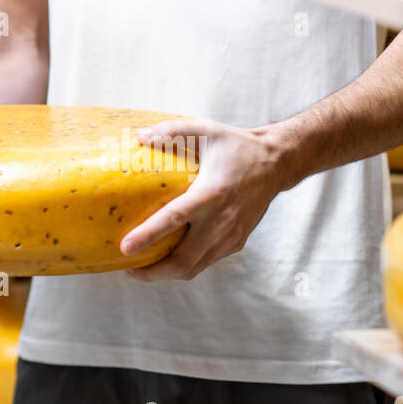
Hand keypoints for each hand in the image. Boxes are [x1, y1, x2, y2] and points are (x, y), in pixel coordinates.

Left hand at [121, 118, 294, 280]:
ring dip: (166, 274)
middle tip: (127, 269)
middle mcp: (222, 220)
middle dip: (153, 272)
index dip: (148, 235)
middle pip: (183, 260)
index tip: (125, 248)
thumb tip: (138, 136)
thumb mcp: (206, 129)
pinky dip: (184, 266)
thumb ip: (171, 131)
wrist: (277, 164)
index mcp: (212, 192)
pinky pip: (205, 262)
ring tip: (141, 269)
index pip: (175, 218)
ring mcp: (231, 235)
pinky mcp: (236, 243)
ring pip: (194, 268)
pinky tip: (167, 259)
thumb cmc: (236, 146)